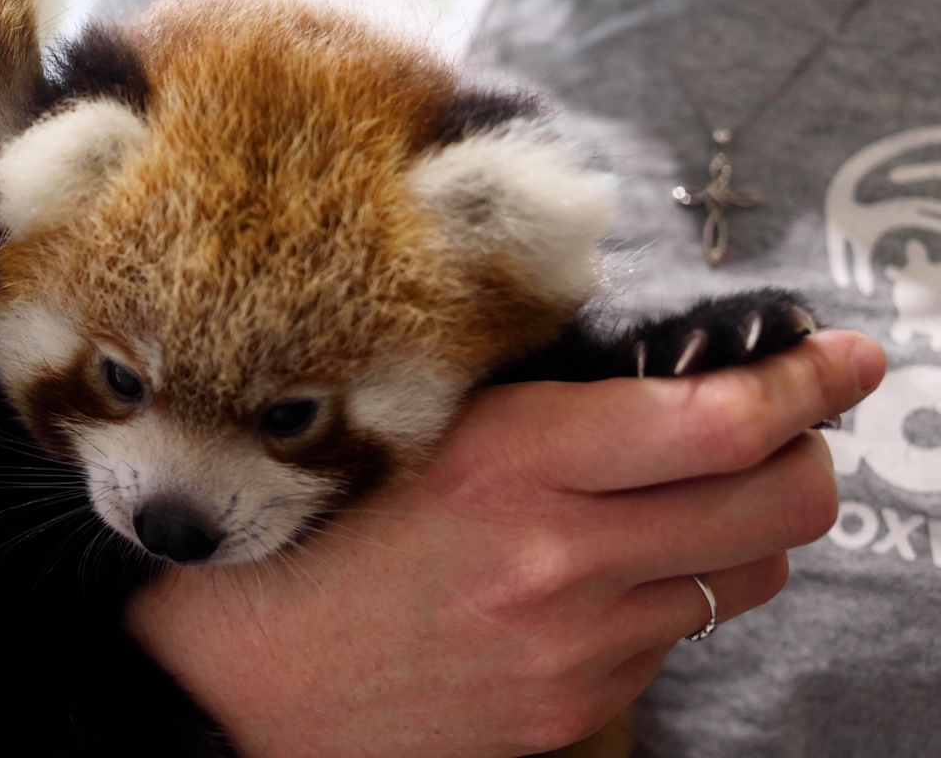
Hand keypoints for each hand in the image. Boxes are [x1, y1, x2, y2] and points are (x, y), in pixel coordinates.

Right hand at [126, 332, 885, 757]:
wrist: (225, 677)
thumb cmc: (298, 527)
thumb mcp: (404, 426)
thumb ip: (530, 399)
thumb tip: (659, 368)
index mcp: (508, 461)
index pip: (721, 421)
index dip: (807, 381)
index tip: (843, 357)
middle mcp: (558, 559)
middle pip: (779, 507)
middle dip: (802, 459)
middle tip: (773, 432)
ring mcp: (574, 650)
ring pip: (737, 578)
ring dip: (722, 532)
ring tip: (649, 510)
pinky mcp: (569, 712)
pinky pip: (668, 643)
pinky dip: (653, 600)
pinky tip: (577, 582)